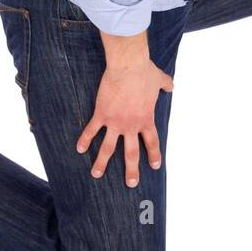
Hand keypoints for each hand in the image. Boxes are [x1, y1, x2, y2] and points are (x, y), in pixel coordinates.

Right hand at [77, 58, 174, 186]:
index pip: (152, 141)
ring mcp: (115, 122)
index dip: (154, 154)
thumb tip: (171, 85)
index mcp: (146, 118)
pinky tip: (79, 149)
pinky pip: (91, 130)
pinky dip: (85, 140)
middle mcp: (131, 125)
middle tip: (131, 184)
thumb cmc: (145, 71)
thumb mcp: (160, 79)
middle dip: (131, 170)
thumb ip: (166, 84)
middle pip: (131, 153)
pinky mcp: (101, 114)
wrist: (128, 66)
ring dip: (102, 163)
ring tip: (96, 175)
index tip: (155, 166)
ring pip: (108, 148)